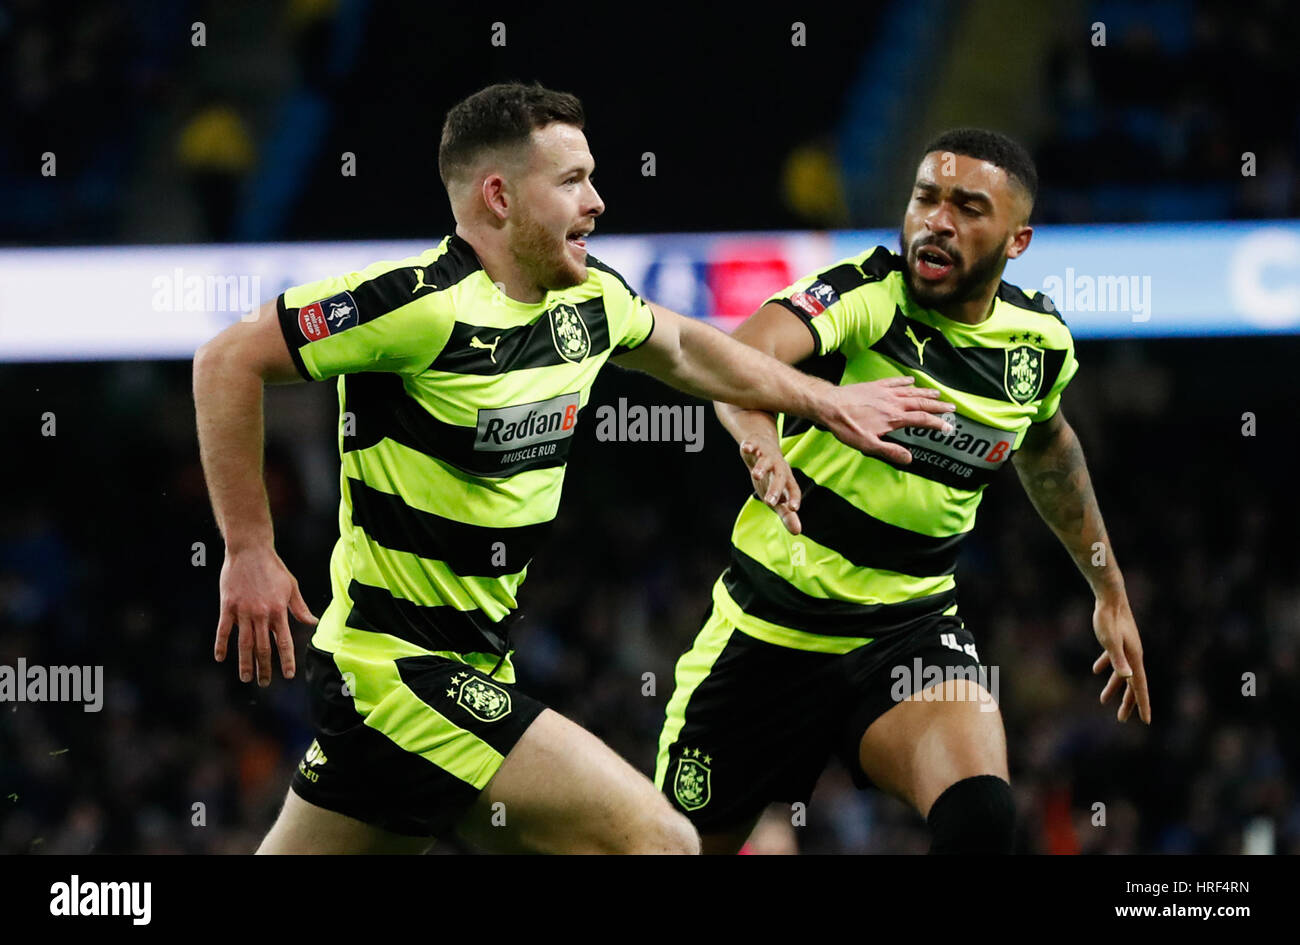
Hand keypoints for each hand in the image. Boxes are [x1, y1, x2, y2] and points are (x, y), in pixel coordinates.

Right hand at [214, 545, 317, 685]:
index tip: (288, 675)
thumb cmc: (273, 568)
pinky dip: (221, 645)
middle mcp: (262, 614)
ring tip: (245, 677)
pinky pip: (224, 630)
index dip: (286, 660)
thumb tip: (312, 623)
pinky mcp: (228, 606)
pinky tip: (220, 658)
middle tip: (264, 683)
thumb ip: (299, 607)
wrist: (250, 550)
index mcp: (278, 611)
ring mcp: (243, 611)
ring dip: (245, 663)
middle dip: (264, 668)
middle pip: (263, 647)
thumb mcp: (291, 586)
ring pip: (244, 643)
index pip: (284, 642)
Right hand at [740, 436, 801, 534]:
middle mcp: (779, 467)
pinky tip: (746, 449)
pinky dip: (750, 447)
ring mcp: (766, 455)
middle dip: (775, 489)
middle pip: (779, 477)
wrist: (763, 448)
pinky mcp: (754, 445)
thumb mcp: (778, 496)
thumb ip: (787, 514)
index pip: (793, 489)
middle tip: (769, 503)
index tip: (793, 509)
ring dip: (762, 467)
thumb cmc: (772, 478)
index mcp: (786, 480)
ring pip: (766, 461)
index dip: (793, 498)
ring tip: (755, 475)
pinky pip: (752, 445)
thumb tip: (797, 532)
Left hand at [817, 377, 954, 463]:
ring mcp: (885, 392)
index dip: (936, 424)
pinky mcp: (875, 385)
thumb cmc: (847, 426)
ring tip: (937, 393)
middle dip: (937, 405)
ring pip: (911, 391)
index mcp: (894, 418)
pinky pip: (894, 381)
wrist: (830, 405)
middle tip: (951, 407)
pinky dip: (904, 381)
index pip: (921, 420)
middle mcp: (893, 402)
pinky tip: (911, 380)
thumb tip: (909, 458)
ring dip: (925, 392)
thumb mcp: (868, 444)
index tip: (948, 427)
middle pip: (921, 402)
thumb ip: (890, 451)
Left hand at [1091, 596, 1150, 722]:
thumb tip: (1127, 677)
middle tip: (1122, 719)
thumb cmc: (1108, 619)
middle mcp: (1133, 655)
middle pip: (1132, 684)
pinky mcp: (1117, 641)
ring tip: (1103, 700)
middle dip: (1128, 702)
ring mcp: (1126, 648)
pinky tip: (1096, 670)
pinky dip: (1106, 666)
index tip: (1146, 721)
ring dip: (1114, 687)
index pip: (1140, 687)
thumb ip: (1117, 660)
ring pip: (1122, 673)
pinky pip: (1114, 659)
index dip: (1143, 704)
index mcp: (1134, 659)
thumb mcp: (1110, 642)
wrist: (1110, 598)